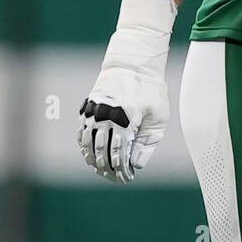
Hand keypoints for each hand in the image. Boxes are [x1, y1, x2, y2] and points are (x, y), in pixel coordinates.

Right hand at [78, 0, 175, 183]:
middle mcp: (107, 114)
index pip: (120, 153)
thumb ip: (147, 143)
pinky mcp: (88, 106)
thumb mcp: (159, 117)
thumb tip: (135, 164)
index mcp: (127, 118)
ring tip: (101, 171)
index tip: (127, 179)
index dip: (122, 170)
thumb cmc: (152, 90)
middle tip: (115, 178)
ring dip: (94, 160)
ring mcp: (95, 110)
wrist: (134, 63)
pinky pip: (82, 131)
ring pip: (88, 143)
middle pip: (102, 151)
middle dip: (108, 169)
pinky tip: (90, 155)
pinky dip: (84, 145)